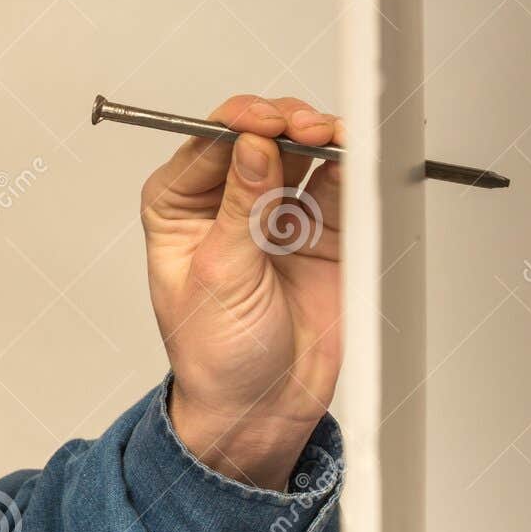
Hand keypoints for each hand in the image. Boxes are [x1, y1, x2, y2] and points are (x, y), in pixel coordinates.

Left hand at [139, 94, 342, 490]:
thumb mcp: (220, 276)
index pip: (207, 146)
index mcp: (178, 206)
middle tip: (305, 129)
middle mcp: (225, 202)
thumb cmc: (214, 354)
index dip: (236, 125)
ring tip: (332, 138)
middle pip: (255, 140)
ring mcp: (274, 214)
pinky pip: (335, 188)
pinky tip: (352, 157)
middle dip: (281, 125)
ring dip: (316, 138)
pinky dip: (346, 169)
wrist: (261, 409)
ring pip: (297, 155)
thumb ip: (241, 209)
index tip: (262, 122)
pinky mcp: (319, 233)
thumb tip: (251, 147)